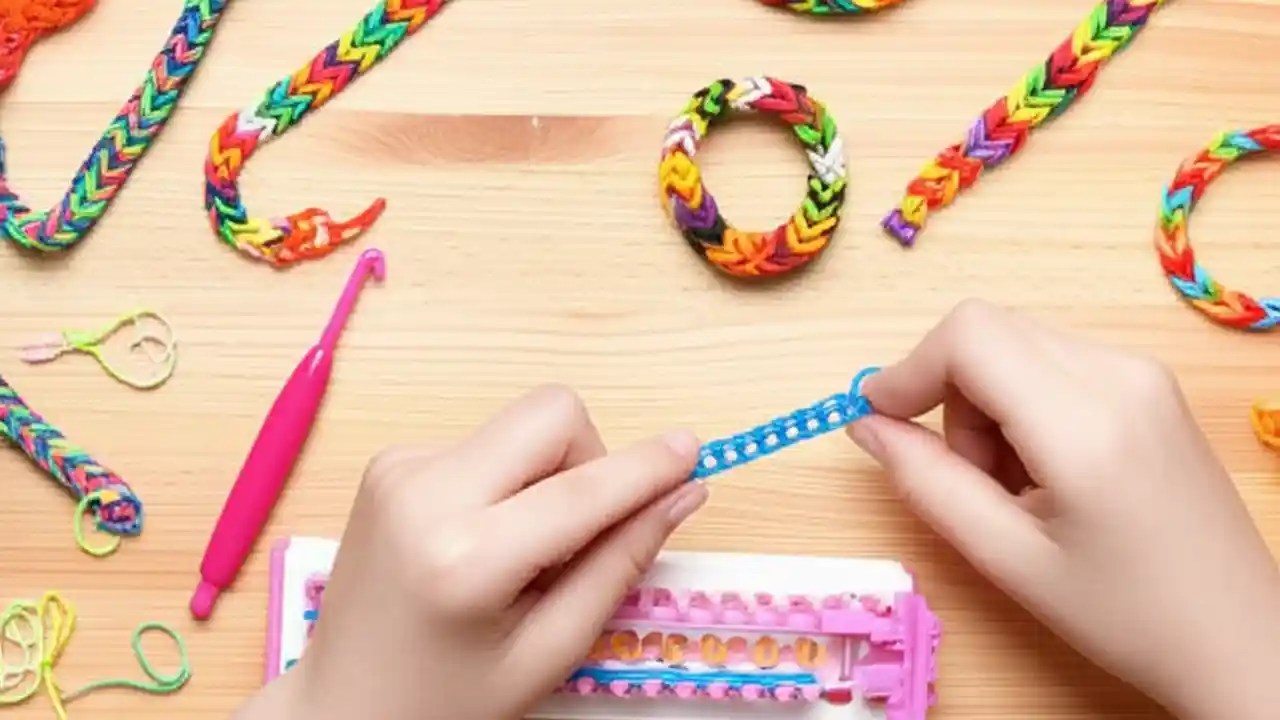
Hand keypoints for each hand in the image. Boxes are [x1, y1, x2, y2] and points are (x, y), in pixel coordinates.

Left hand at [235, 385, 706, 719]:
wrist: (340, 708)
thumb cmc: (444, 700)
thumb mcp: (547, 653)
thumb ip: (619, 565)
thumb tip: (681, 494)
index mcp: (464, 557)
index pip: (582, 488)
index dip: (647, 467)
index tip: (692, 451)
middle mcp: (423, 492)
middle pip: (551, 414)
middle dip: (592, 459)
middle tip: (583, 534)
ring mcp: (400, 469)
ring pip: (522, 425)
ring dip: (548, 475)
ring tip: (522, 552)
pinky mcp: (393, 462)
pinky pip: (488, 442)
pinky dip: (508, 481)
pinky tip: (483, 540)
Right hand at [846, 300, 1279, 719]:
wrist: (1239, 637)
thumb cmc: (1124, 613)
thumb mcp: (1008, 559)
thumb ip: (926, 483)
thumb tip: (866, 425)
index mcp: (1085, 423)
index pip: (970, 335)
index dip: (907, 369)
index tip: (878, 420)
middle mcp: (1120, 375)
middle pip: (989, 332)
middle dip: (949, 395)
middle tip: (968, 478)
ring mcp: (1142, 373)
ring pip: (1017, 345)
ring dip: (986, 405)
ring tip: (1013, 487)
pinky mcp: (1150, 383)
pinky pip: (1054, 362)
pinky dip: (1023, 405)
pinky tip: (1046, 471)